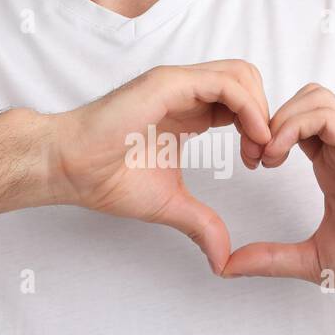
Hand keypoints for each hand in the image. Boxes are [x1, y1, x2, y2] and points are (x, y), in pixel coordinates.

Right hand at [51, 60, 271, 273]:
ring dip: (260, 109)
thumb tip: (222, 260)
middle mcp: (185, 91)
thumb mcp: (170, 204)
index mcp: (187, 112)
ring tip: (258, 147)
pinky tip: (251, 138)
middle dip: (265, 114)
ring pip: (241, 74)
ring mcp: (177, 84)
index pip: (240, 102)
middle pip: (247, 79)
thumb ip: (202, 225)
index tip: (259, 164)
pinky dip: (248, 107)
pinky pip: (225, 83)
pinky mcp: (168, 84)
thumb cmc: (105, 178)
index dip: (258, 129)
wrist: (69, 167)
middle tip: (263, 155)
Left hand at [222, 83, 334, 302]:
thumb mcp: (313, 259)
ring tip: (265, 157)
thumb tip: (228, 265)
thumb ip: (271, 258)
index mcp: (334, 166)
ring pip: (314, 98)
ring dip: (279, 120)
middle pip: (303, 99)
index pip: (295, 123)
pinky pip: (327, 116)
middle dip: (268, 118)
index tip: (248, 165)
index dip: (264, 133)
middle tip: (251, 156)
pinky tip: (278, 158)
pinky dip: (294, 127)